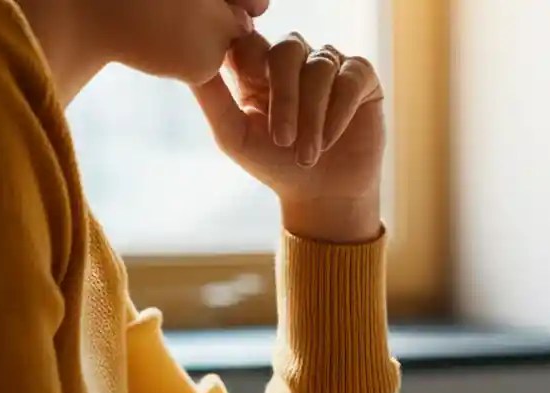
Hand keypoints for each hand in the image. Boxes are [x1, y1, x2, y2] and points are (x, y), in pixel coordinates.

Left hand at [192, 31, 384, 242]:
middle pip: (286, 51)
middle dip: (285, 97)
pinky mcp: (361, 79)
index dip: (250, 60)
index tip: (252, 90)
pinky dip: (339, 112)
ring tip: (308, 154)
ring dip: (313, 116)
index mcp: (259, 67)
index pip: (250, 39)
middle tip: (282, 140)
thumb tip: (187, 63)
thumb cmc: (274, 165)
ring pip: (320, 69)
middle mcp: (295, 59)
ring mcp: (330, 66)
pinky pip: (351, 78)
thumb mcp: (234, 135)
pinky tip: (330, 140)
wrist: (323, 195)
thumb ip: (212, 97)